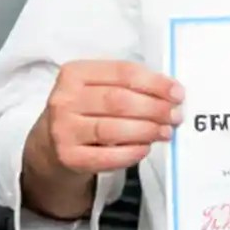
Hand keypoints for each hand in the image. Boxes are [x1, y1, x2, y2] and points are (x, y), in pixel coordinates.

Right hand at [23, 59, 183, 219]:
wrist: (51, 145)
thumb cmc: (85, 110)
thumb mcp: (96, 88)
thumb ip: (127, 85)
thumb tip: (170, 93)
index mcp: (74, 73)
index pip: (122, 72)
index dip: (155, 82)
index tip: (177, 93)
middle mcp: (64, 99)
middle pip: (119, 101)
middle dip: (154, 108)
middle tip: (175, 115)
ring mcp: (63, 129)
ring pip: (113, 128)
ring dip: (147, 130)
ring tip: (165, 132)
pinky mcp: (69, 157)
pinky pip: (107, 156)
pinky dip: (132, 152)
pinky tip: (145, 148)